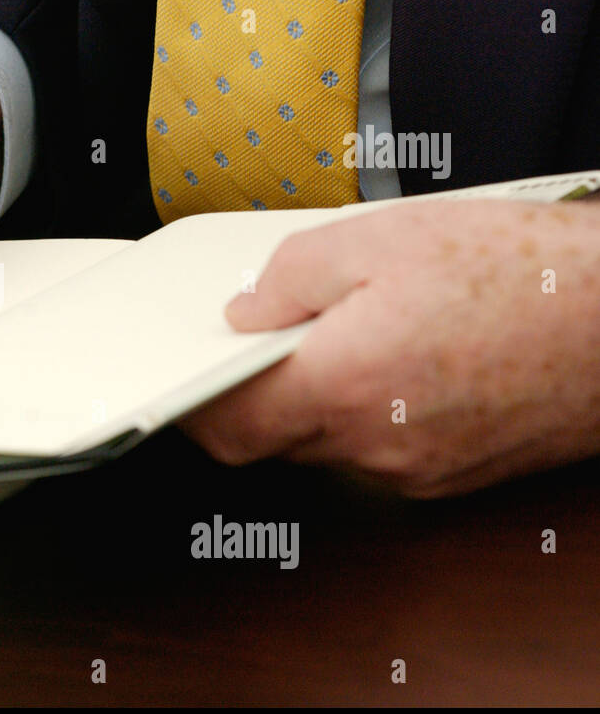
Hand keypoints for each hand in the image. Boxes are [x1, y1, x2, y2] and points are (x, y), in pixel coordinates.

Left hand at [178, 200, 599, 497]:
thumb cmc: (530, 273)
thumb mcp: (382, 238)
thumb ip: (289, 277)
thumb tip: (247, 313)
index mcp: (346, 385)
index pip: (228, 423)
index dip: (193, 400)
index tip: (183, 374)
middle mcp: (377, 446)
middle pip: (273, 435)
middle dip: (255, 389)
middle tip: (268, 330)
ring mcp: (418, 471)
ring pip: (326, 443)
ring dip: (314, 397)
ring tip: (351, 329)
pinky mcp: (453, 476)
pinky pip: (377, 450)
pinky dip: (364, 410)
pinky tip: (397, 357)